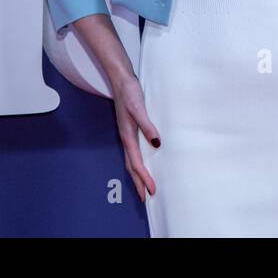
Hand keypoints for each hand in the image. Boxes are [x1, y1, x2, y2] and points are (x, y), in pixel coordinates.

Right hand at [112, 75, 159, 201]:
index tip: (151, 190)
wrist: (121, 79)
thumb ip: (147, 126)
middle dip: (138, 182)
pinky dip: (136, 162)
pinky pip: (132, 151)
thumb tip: (157, 144)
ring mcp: (127, 134)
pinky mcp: (130, 128)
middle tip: (146, 197)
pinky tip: (142, 162)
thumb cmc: (129, 92)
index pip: (136, 163)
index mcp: (127, 136)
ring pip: (131, 160)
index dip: (144, 178)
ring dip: (137, 174)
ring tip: (143, 186)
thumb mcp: (139, 108)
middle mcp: (126, 138)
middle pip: (131, 166)